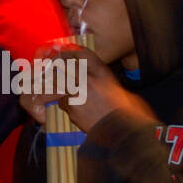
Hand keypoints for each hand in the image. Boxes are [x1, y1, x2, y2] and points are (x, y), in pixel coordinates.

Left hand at [26, 44, 152, 133]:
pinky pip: (62, 102)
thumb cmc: (127, 112)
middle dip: (58, 67)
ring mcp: (77, 93)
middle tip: (55, 69)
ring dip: (59, 85)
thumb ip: (109, 83)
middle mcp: (88, 79)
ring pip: (59, 83)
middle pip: (66, 66)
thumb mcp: (122, 90)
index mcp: (102, 72)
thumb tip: (107, 85)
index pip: (82, 54)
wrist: (120, 131)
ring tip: (63, 89)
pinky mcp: (71, 108)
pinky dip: (65, 104)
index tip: (66, 53)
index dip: (72, 52)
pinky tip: (73, 108)